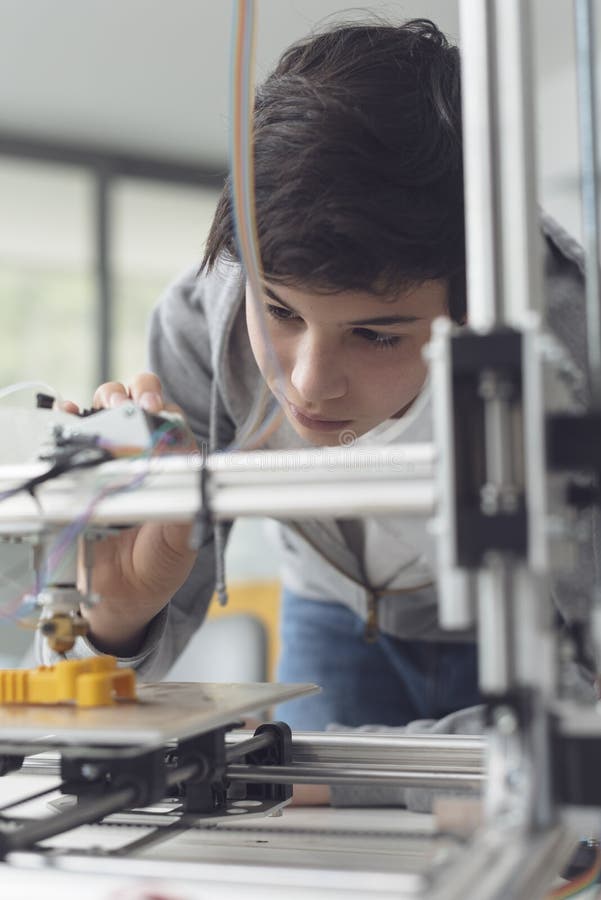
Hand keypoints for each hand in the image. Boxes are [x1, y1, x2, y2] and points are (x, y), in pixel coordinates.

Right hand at [58, 373, 197, 656]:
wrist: (119, 595)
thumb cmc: (156, 563)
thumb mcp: (180, 538)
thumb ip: (185, 503)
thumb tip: (188, 467)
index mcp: (172, 463)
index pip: (172, 417)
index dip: (165, 405)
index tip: (158, 407)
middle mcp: (142, 452)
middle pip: (140, 399)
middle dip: (137, 391)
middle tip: (136, 403)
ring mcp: (108, 456)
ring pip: (107, 407)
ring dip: (107, 397)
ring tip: (107, 406)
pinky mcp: (78, 468)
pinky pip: (70, 432)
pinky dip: (66, 415)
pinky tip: (68, 412)